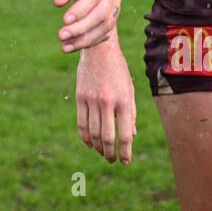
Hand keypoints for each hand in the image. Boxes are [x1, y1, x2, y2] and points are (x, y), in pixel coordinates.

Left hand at [52, 0, 121, 52]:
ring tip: (64, 46)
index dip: (82, 9)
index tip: (64, 20)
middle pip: (102, 12)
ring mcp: (115, 1)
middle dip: (82, 27)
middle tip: (61, 36)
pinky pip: (105, 31)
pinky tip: (72, 45)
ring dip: (85, 38)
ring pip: (106, 25)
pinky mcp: (113, 13)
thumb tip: (59, 2)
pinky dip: (90, 41)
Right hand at [76, 39, 136, 163]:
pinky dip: (85, 136)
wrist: (99, 49)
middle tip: (112, 160)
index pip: (124, 135)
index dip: (125, 152)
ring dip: (98, 147)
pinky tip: (89, 142)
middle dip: (110, 153)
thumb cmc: (118, 70)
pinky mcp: (80, 97)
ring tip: (102, 152)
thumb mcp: (129, 89)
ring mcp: (92, 100)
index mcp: (124, 101)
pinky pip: (81, 122)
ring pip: (93, 132)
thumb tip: (131, 136)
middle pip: (107, 137)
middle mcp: (108, 102)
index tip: (125, 161)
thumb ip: (130, 113)